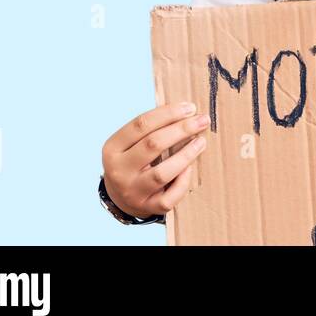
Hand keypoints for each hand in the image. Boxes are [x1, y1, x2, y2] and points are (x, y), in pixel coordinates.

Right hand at [101, 102, 208, 218]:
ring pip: (162, 172)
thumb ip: (151, 128)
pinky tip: (190, 168)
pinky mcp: (147, 207)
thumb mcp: (131, 143)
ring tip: (201, 141)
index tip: (190, 107)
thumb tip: (186, 111)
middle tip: (202, 120)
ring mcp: (132, 191)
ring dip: (186, 154)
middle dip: (181, 129)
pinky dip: (183, 180)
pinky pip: (170, 195)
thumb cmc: (134, 161)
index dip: (168, 113)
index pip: (140, 124)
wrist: (121, 197)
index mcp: (112, 149)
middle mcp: (118, 171)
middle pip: (153, 145)